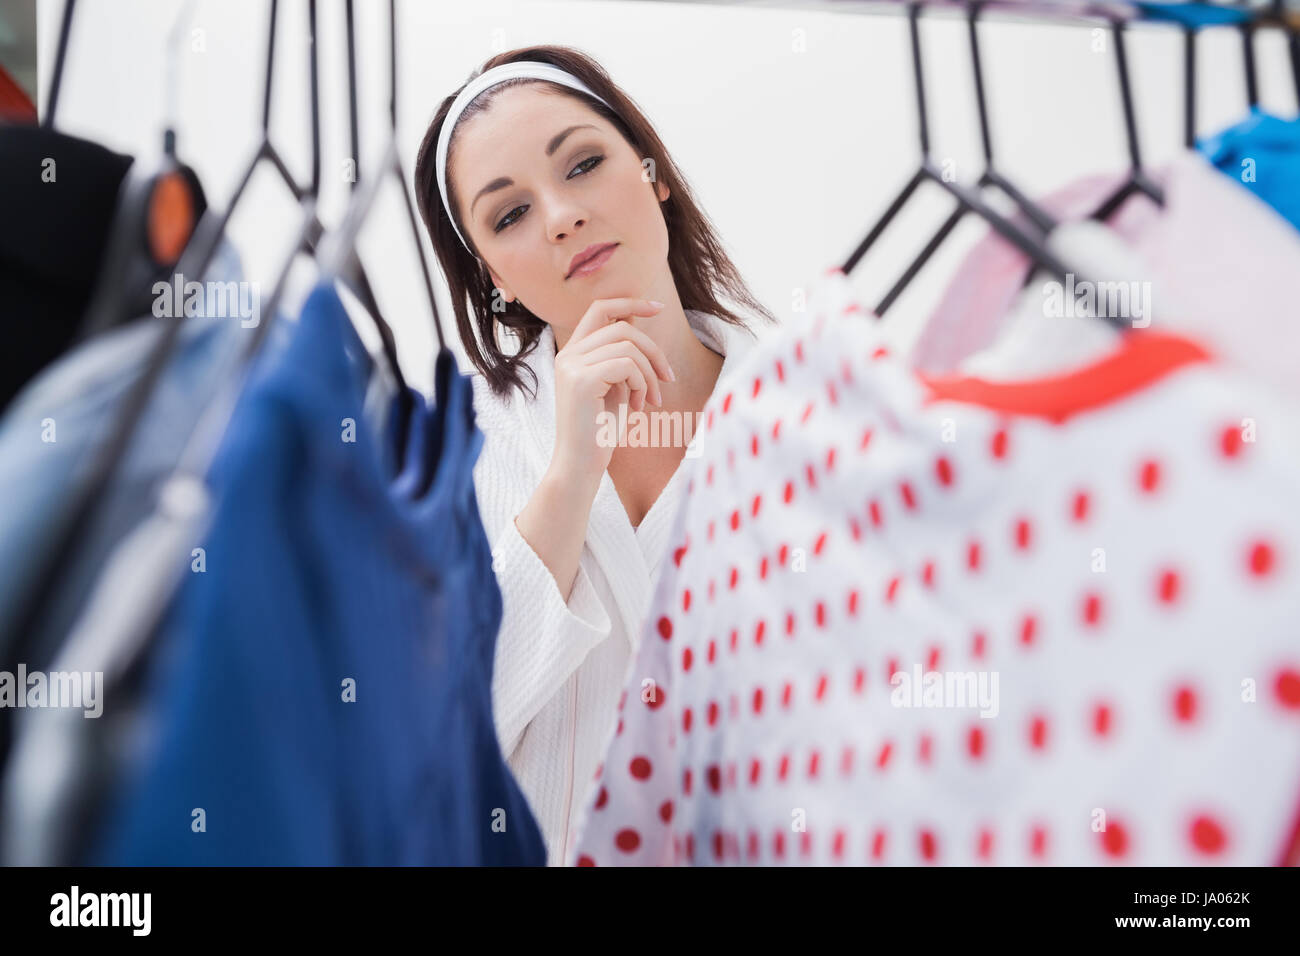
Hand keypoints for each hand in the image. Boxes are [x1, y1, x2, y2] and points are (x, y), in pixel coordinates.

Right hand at [551, 298, 675, 482]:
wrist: (580, 466)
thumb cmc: (600, 431)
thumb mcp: (614, 386)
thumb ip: (621, 357)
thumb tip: (636, 320)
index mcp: (572, 353)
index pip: (600, 309)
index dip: (630, 302)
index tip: (658, 308)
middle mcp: (567, 355)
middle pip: (622, 326)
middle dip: (653, 350)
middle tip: (667, 379)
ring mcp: (571, 366)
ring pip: (628, 346)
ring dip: (649, 373)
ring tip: (650, 400)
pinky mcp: (581, 381)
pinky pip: (627, 365)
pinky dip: (642, 384)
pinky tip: (638, 407)